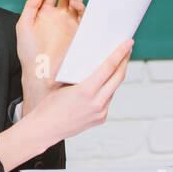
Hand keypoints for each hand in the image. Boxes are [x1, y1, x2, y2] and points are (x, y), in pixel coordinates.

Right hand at [0, 39, 133, 171]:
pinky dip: (107, 90)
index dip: (120, 53)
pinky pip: (108, 100)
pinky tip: (103, 84)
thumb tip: (89, 63)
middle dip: (124, 61)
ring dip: (116, 76)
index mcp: (86, 90)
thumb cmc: (49, 106)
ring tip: (116, 64)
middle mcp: (97, 102)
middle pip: (118, 77)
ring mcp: (101, 112)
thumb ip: (78, 74)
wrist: (45, 129)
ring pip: (113, 89)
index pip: (109, 67)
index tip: (127, 43)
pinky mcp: (100, 118)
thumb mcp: (62, 84)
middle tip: (127, 50)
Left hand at [15, 0, 85, 106]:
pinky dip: (81, 7)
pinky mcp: (78, 32)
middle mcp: (58, 16)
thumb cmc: (29, 52)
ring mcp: (69, 23)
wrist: (39, 72)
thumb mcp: (23, 25)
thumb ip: (31, 5)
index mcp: (44, 13)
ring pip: (75, 1)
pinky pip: (83, 15)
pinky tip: (74, 4)